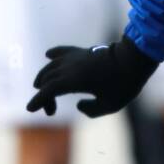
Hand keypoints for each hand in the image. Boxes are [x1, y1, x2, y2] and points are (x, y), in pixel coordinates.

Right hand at [26, 36, 157, 117]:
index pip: (48, 91)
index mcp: (73, 81)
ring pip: (51, 66)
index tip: (30, 109)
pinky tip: (48, 56)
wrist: (134, 61)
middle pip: (47, 80)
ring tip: (43, 89)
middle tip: (51, 111)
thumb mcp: (109, 106)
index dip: (38, 100)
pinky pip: (63, 52)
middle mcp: (69, 67)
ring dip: (44, 78)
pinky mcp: (82, 52)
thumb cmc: (124, 86)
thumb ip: (90, 110)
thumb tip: (79, 104)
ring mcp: (75, 57)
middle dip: (44, 96)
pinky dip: (53, 55)